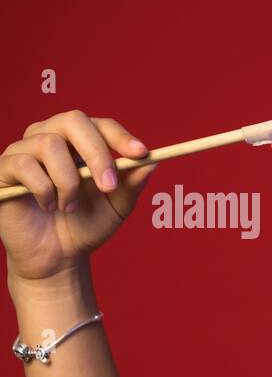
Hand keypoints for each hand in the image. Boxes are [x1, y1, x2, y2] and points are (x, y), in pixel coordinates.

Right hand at [0, 110, 157, 284]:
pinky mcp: (4, 169)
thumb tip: (152, 163)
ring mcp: (24, 151)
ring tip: (69, 206)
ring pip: (49, 144)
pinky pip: (24, 165)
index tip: (141, 154)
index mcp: (79, 143)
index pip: (100, 125)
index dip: (120, 136)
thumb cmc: (86, 226)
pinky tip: (48, 206)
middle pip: (73, 120)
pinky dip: (44, 189)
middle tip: (108, 187)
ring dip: (68, 181)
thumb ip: (132, 185)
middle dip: (97, 154)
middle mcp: (50, 138)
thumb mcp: (117, 207)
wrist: (57, 257)